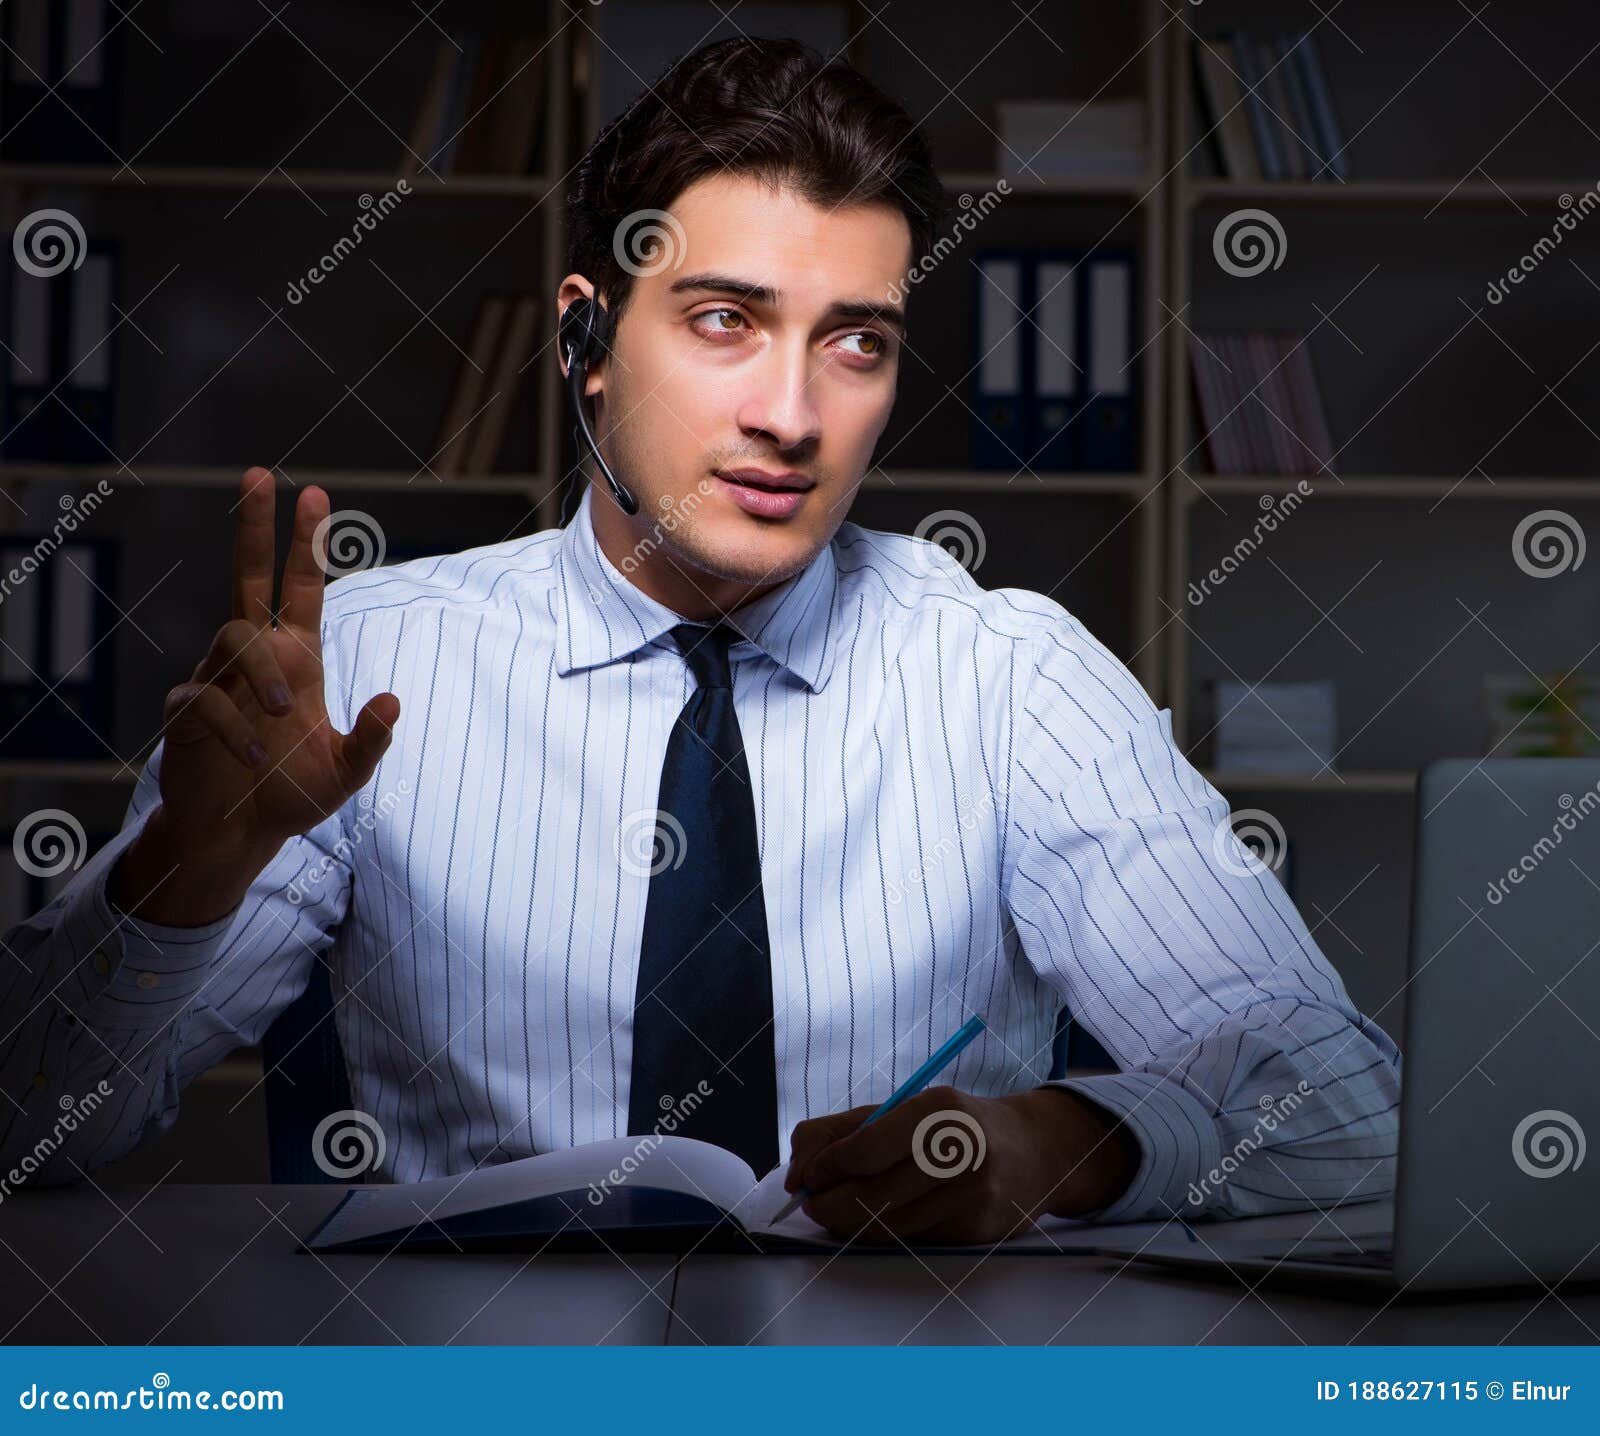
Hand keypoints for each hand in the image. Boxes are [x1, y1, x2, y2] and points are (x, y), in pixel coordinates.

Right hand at [155, 467, 399, 858]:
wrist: (238, 836)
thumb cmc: (293, 794)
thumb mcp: (347, 773)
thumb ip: (372, 741)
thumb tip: (393, 700)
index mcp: (297, 659)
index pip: (302, 589)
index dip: (307, 545)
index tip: (314, 495)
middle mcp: (256, 659)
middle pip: (247, 579)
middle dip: (254, 527)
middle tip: (260, 475)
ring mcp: (218, 681)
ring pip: (234, 638)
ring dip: (262, 669)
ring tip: (283, 714)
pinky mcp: (186, 714)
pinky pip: (204, 698)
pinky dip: (233, 725)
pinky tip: (254, 757)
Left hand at [782, 1085, 1139, 1244]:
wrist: (1031, 1152)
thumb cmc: (952, 1127)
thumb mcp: (904, 1110)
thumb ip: (844, 1131)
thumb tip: (797, 1171)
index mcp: (936, 1109)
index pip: (863, 1149)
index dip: (823, 1168)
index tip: (804, 1177)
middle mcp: (959, 1151)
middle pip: (871, 1193)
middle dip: (828, 1204)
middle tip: (810, 1204)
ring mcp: (971, 1195)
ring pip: (887, 1225)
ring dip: (849, 1225)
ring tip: (836, 1213)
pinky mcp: (975, 1230)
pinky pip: (910, 1239)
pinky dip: (883, 1233)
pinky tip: (876, 1220)